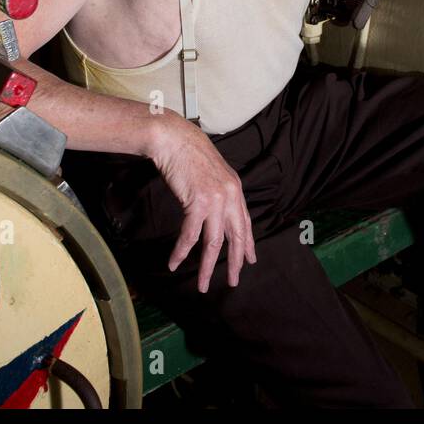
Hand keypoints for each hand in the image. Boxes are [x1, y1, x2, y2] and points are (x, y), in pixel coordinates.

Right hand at [147, 112, 256, 291]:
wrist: (175, 139)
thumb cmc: (188, 153)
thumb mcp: (212, 173)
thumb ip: (218, 192)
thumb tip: (216, 211)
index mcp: (235, 189)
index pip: (244, 223)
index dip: (247, 244)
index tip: (249, 260)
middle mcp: (230, 196)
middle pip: (235, 237)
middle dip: (234, 262)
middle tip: (233, 281)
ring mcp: (216, 200)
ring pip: (214, 242)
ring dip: (206, 266)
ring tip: (202, 284)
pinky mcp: (198, 202)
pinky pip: (190, 236)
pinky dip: (181, 252)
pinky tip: (175, 263)